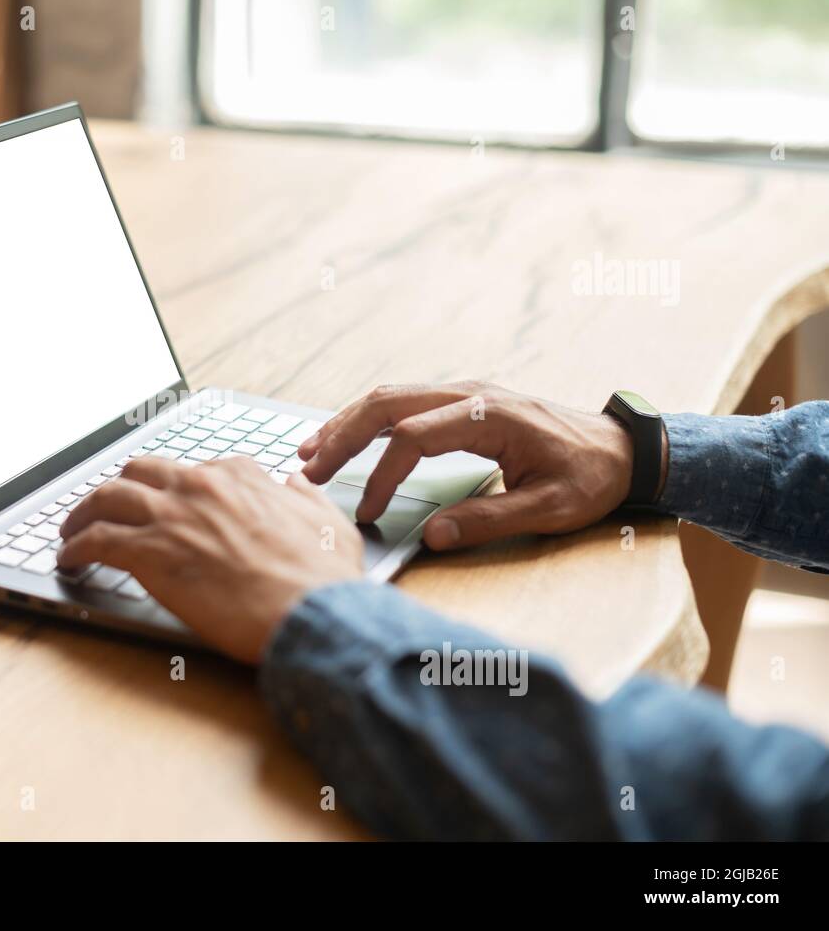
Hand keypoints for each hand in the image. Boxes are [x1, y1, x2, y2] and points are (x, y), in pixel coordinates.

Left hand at [58, 456, 363, 663]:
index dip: (174, 490)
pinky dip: (75, 547)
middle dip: (119, 489)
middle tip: (107, 508)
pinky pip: (95, 540)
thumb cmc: (321, 579)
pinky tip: (69, 560)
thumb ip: (305, 496)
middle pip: (139, 473)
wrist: (310, 612)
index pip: (192, 470)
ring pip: (106, 498)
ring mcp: (171, 516)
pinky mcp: (148, 553)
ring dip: (82, 514)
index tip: (166, 506)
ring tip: (72, 531)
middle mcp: (199, 486)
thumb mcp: (326, 522)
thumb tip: (294, 482)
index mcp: (239, 476)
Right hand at [298, 381, 637, 549]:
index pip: (412, 438)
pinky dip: (367, 421)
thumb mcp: (550, 509)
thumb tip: (432, 536)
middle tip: (307, 471)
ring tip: (310, 454)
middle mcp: (470, 394)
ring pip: (389, 397)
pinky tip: (345, 440)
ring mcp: (463, 393)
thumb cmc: (590, 478)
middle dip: (341, 436)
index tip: (368, 515)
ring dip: (346, 423)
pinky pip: (402, 403)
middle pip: (387, 403)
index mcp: (490, 415)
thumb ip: (489, 520)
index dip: (382, 476)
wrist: (623, 449)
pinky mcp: (460, 403)